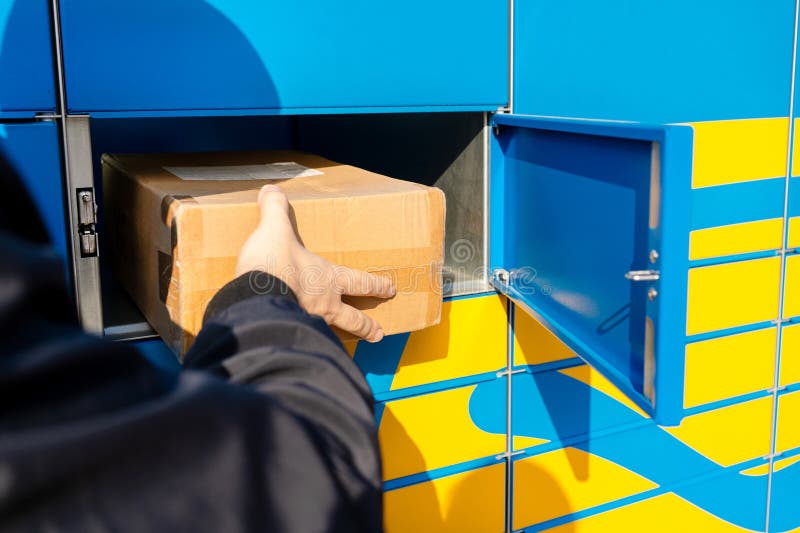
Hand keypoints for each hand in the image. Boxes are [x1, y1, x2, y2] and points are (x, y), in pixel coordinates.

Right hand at [235, 185, 394, 341]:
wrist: (253, 297)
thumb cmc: (273, 264)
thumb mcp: (274, 229)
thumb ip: (274, 209)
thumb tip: (271, 189)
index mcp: (327, 278)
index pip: (360, 281)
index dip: (376, 284)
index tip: (390, 289)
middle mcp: (324, 304)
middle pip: (353, 318)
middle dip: (366, 325)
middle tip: (378, 334)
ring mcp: (308, 323)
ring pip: (332, 333)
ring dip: (340, 340)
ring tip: (344, 350)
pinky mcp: (289, 334)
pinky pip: (305, 340)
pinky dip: (308, 344)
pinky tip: (304, 348)